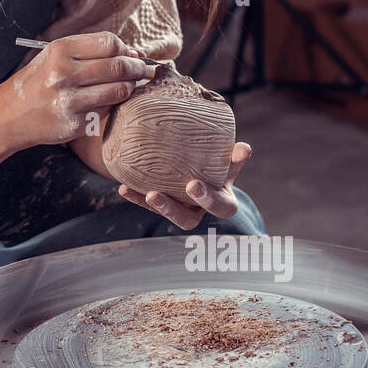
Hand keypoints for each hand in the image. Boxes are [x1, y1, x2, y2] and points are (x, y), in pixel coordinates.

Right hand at [3, 31, 154, 146]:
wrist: (11, 114)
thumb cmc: (40, 80)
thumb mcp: (57, 56)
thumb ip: (93, 51)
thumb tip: (138, 54)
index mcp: (59, 51)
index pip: (109, 43)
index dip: (126, 49)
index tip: (132, 54)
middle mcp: (64, 74)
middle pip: (118, 66)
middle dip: (137, 68)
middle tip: (143, 70)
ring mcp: (70, 101)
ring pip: (120, 90)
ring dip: (131, 87)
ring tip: (129, 84)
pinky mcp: (76, 123)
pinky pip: (109, 110)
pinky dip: (113, 104)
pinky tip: (106, 100)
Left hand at [117, 141, 251, 229]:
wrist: (201, 168)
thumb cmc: (219, 164)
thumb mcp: (228, 162)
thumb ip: (233, 158)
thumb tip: (244, 148)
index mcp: (222, 201)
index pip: (221, 208)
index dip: (208, 200)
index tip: (192, 184)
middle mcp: (199, 211)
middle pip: (187, 220)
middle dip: (172, 208)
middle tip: (158, 194)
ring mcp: (180, 209)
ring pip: (166, 215)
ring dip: (154, 205)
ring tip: (140, 192)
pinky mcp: (161, 204)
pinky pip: (146, 203)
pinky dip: (135, 196)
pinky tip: (123, 187)